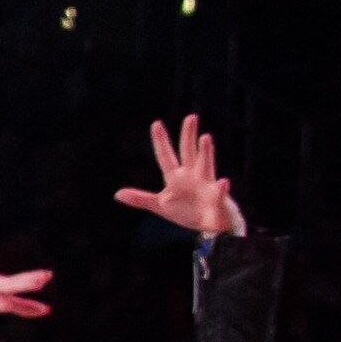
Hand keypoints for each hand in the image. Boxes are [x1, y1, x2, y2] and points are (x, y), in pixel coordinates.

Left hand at [114, 113, 247, 236]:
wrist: (210, 224)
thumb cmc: (187, 212)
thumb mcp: (160, 206)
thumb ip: (140, 198)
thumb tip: (117, 194)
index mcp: (177, 178)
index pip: (166, 156)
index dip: (161, 141)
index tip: (156, 123)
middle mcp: (193, 176)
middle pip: (189, 152)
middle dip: (188, 136)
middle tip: (190, 117)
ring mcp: (207, 186)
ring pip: (206, 166)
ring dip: (205, 153)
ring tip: (205, 137)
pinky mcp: (218, 201)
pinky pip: (220, 194)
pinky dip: (222, 190)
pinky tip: (224, 182)